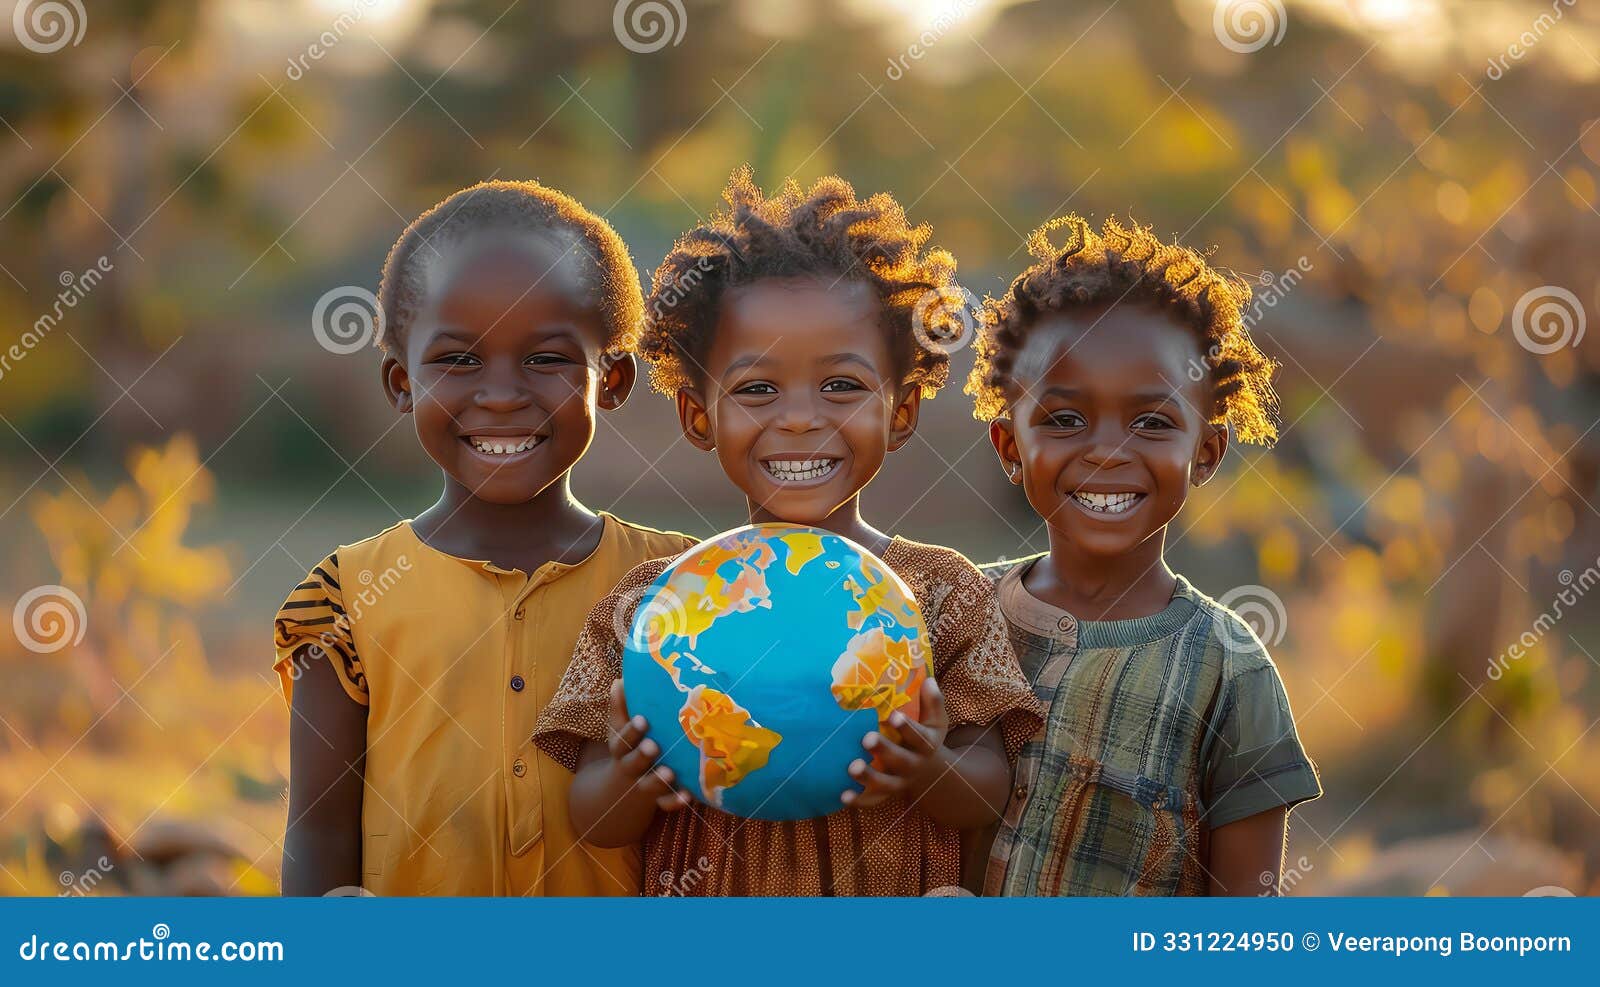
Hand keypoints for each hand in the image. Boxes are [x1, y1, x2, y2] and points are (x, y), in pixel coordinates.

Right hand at [606, 679, 690, 811]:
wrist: (624, 786)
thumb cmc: (630, 745)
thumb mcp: (620, 728)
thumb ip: (621, 706)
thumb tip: (620, 680)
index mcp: (621, 747)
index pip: (622, 738)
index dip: (631, 730)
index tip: (642, 720)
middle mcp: (631, 766)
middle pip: (632, 762)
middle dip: (642, 755)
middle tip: (653, 747)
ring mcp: (645, 784)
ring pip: (649, 785)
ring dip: (659, 780)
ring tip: (670, 773)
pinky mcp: (660, 798)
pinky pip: (666, 803)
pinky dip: (675, 801)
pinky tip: (688, 795)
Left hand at [841, 678, 950, 809]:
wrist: (929, 775)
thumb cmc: (925, 738)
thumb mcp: (935, 722)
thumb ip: (932, 702)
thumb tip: (928, 679)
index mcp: (925, 745)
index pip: (920, 737)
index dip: (908, 727)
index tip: (894, 716)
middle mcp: (913, 766)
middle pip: (901, 761)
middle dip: (884, 750)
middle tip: (867, 738)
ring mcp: (898, 782)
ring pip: (885, 784)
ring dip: (868, 777)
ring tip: (852, 767)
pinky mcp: (884, 794)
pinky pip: (871, 800)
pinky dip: (858, 800)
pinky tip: (843, 795)